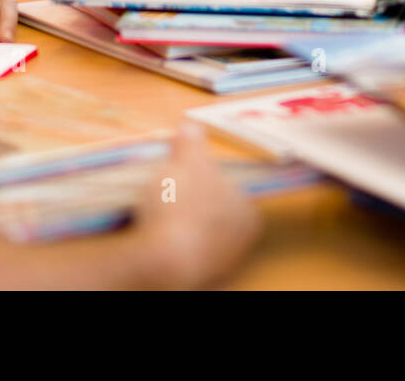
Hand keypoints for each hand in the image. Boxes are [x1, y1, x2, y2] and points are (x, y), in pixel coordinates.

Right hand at [131, 123, 261, 288]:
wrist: (162, 258)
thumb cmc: (181, 205)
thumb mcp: (185, 162)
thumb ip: (191, 143)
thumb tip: (191, 125)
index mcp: (250, 214)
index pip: (231, 190)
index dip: (205, 178)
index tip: (184, 175)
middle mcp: (241, 244)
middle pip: (214, 212)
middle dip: (193, 200)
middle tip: (168, 189)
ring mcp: (218, 265)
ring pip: (197, 233)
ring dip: (180, 222)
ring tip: (157, 210)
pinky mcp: (194, 277)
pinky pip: (181, 250)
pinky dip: (170, 241)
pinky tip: (155, 233)